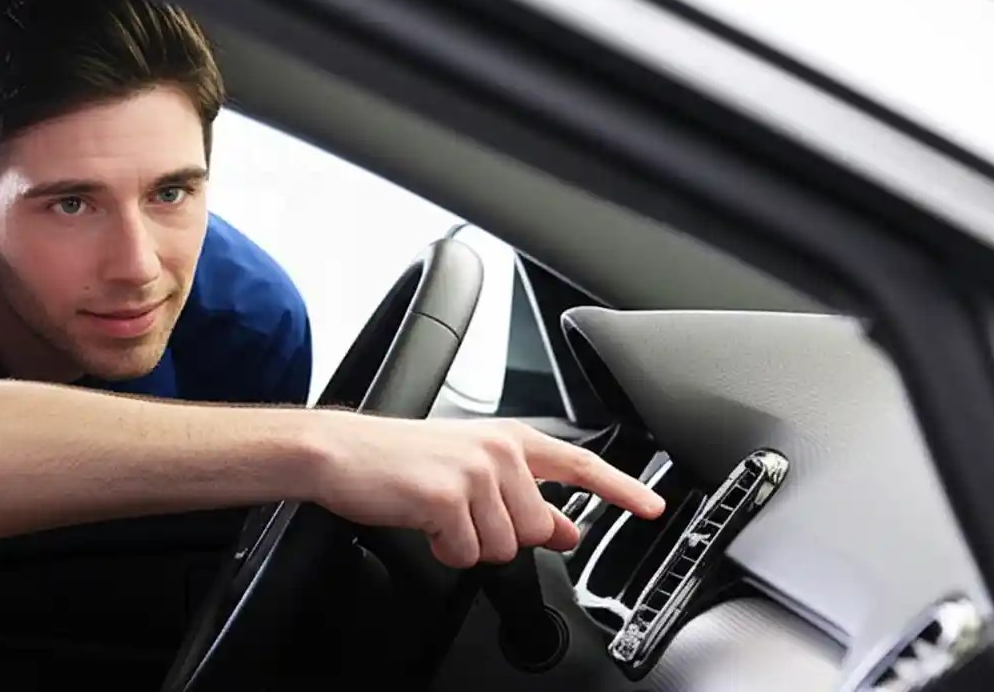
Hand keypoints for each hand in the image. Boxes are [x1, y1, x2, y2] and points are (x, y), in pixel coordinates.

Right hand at [307, 413, 665, 567]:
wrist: (341, 452)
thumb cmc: (400, 459)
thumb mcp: (470, 470)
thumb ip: (522, 496)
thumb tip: (564, 530)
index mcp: (509, 439)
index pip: (579, 464)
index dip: (620, 489)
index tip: (652, 507)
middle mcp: (500, 451)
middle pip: (536, 529)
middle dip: (500, 535)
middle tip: (460, 514)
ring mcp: (476, 472)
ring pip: (504, 547)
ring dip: (469, 545)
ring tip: (438, 514)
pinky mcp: (449, 496)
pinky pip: (467, 554)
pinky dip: (444, 550)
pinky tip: (423, 522)